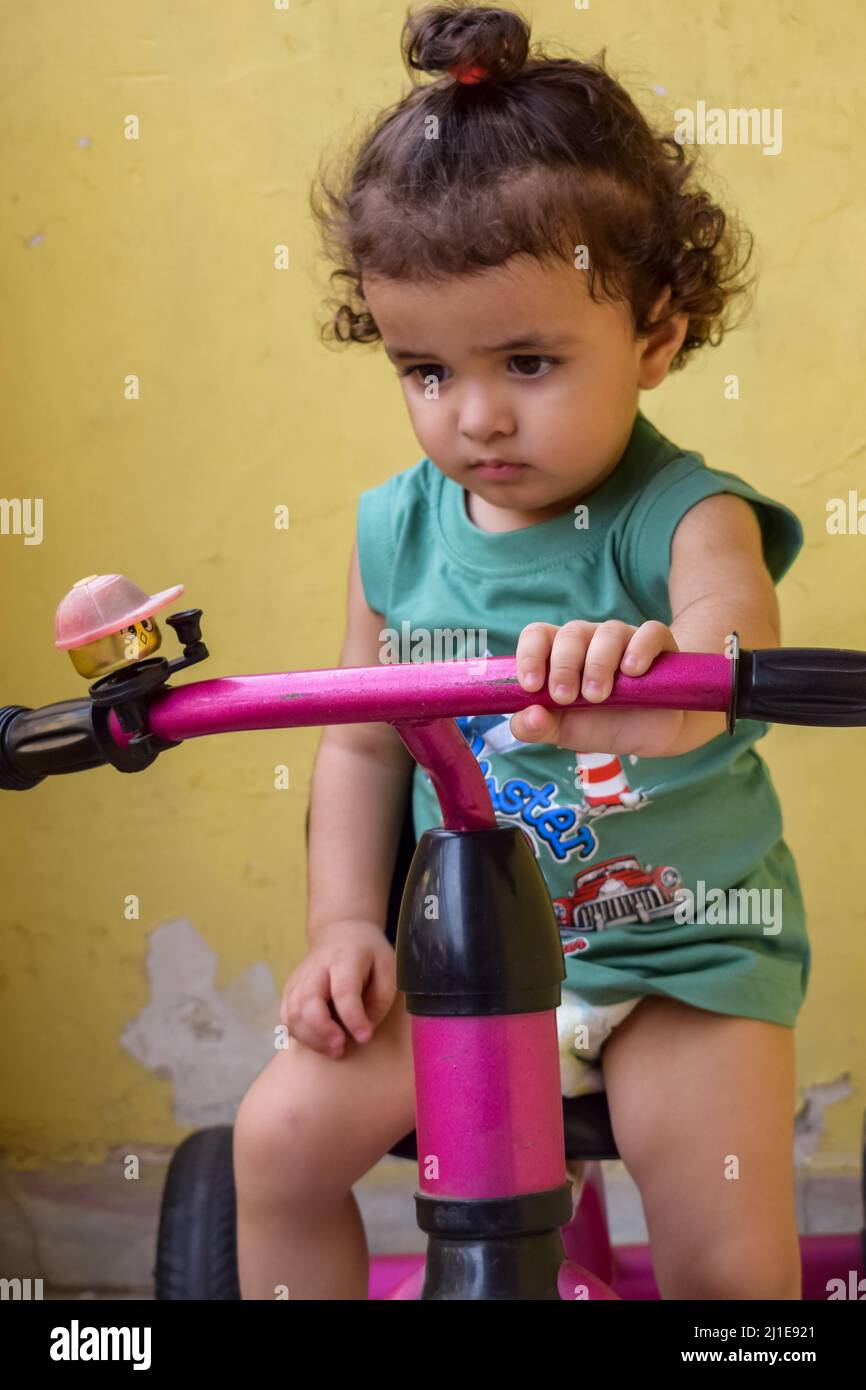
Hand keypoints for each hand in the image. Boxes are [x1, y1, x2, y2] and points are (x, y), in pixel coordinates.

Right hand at [279, 920, 395, 1056]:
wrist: (340, 932)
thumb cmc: (368, 954)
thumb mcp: (388, 967)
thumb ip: (380, 999)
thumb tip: (364, 1029)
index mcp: (345, 958)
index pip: (344, 989)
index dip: (353, 1016)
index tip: (364, 1037)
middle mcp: (317, 967)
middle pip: (308, 1000)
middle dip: (321, 1030)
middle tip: (340, 1047)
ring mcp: (299, 978)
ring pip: (292, 1012)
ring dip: (310, 1037)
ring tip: (334, 1049)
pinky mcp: (290, 990)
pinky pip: (286, 1017)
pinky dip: (299, 1035)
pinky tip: (319, 1041)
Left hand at [508, 619, 685, 757]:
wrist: (650, 734)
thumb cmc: (600, 725)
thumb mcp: (564, 732)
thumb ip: (536, 727)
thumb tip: (527, 717)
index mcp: (560, 654)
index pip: (537, 636)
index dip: (530, 656)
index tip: (532, 686)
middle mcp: (590, 640)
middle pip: (571, 633)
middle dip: (564, 666)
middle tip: (566, 698)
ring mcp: (625, 639)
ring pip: (608, 632)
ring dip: (598, 664)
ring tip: (598, 696)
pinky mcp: (658, 645)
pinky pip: (650, 633)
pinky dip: (639, 648)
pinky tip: (633, 671)